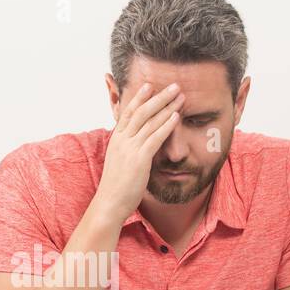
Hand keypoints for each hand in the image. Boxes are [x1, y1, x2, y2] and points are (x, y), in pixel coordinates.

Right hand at [93, 82, 184, 221]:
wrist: (109, 203)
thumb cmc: (116, 187)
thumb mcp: (119, 163)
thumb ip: (128, 150)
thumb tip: (139, 146)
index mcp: (116, 140)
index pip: (127, 112)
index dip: (139, 98)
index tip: (149, 86)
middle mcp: (122, 140)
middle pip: (141, 112)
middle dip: (158, 97)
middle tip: (173, 86)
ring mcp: (130, 149)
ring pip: (150, 122)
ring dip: (166, 107)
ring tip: (180, 96)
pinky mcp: (139, 159)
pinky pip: (155, 138)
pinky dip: (166, 125)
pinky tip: (176, 117)